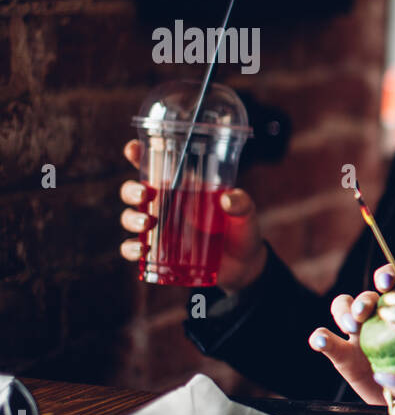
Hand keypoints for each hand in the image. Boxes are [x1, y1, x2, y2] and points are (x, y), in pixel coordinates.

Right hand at [119, 140, 267, 290]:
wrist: (244, 264)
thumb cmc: (241, 230)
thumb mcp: (246, 214)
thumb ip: (242, 204)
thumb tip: (227, 199)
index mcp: (183, 187)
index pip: (156, 165)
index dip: (138, 154)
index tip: (132, 149)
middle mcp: (165, 205)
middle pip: (134, 190)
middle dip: (131, 190)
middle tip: (145, 194)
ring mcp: (160, 228)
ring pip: (129, 217)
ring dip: (131, 218)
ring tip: (147, 223)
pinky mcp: (159, 252)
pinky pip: (133, 249)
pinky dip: (130, 249)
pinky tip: (141, 250)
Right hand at [309, 290, 385, 404]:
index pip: (392, 279)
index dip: (387, 274)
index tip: (385, 283)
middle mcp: (377, 317)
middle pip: (365, 296)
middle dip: (362, 301)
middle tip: (363, 315)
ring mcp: (357, 334)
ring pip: (342, 307)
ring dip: (344, 312)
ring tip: (350, 327)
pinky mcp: (342, 355)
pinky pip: (325, 341)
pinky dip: (320, 338)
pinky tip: (320, 343)